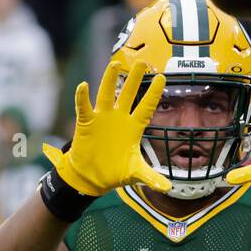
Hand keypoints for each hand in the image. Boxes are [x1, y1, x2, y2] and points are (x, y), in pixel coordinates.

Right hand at [43, 60, 169, 195]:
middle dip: (135, 78)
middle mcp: (119, 118)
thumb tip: (168, 188)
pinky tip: (83, 86)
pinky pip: (84, 107)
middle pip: (128, 94)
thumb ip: (150, 177)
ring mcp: (103, 118)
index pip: (146, 107)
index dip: (154, 93)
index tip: (162, 78)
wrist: (92, 178)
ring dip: (109, 80)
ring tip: (115, 64)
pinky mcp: (87, 123)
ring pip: (107, 94)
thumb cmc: (114, 172)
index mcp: (134, 128)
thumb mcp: (135, 173)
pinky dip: (82, 97)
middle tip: (142, 62)